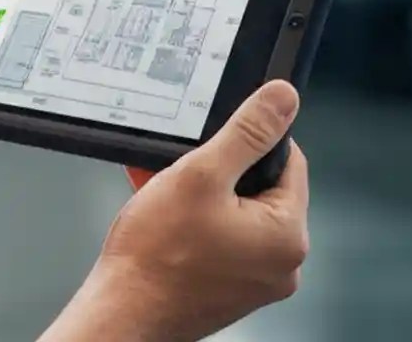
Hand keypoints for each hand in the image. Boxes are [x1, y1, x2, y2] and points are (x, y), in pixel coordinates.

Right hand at [41, 81, 308, 341]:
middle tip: (180, 173)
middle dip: (218, 173)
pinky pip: (220, 242)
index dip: (248, 143)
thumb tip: (283, 99)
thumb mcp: (200, 174)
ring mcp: (254, 282)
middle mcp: (281, 265)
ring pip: (235, 216)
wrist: (122, 312)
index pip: (289, 163)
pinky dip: (194, 225)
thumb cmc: (155, 255)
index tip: (213, 143)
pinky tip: (162, 219)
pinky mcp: (227, 291)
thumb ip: (246, 133)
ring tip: (163, 196)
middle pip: (260, 191)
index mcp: (287, 235)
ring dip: (201, 198)